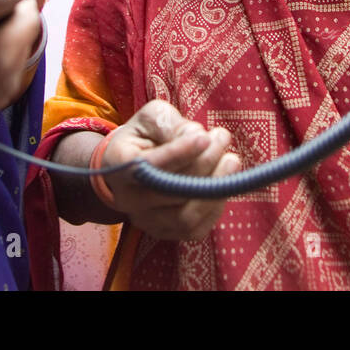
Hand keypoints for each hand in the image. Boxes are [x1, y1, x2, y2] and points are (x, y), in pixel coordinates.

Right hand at [101, 100, 240, 240]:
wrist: (131, 167)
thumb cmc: (144, 136)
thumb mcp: (152, 117)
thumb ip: (171, 123)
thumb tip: (197, 137)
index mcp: (119, 165)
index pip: (148, 165)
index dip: (179, 152)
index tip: (204, 137)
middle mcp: (128, 199)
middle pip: (170, 190)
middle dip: (204, 163)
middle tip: (222, 137)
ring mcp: (146, 220)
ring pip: (185, 216)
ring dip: (214, 187)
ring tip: (231, 159)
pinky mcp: (165, 232)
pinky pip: (196, 229)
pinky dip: (215, 206)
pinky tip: (224, 181)